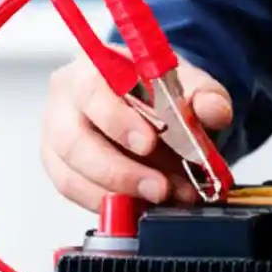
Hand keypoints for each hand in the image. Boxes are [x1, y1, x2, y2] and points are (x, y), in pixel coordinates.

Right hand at [41, 46, 232, 211]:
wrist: (153, 105)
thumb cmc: (160, 90)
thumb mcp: (190, 84)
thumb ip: (206, 95)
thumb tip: (214, 111)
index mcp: (92, 66)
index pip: (91, 90)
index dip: (116, 120)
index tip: (148, 143)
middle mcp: (66, 101)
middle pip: (73, 141)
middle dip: (119, 172)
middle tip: (160, 188)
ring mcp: (57, 137)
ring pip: (70, 175)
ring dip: (118, 195)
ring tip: (163, 197)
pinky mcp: (61, 168)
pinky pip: (77, 195)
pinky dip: (111, 205)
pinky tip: (142, 205)